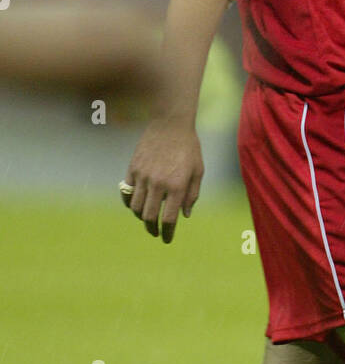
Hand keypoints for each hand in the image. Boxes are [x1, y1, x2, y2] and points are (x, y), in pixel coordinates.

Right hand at [121, 119, 203, 241]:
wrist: (171, 123)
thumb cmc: (189, 147)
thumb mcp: (198, 171)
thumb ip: (192, 195)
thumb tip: (184, 215)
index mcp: (176, 186)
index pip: (168, 219)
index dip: (167, 233)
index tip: (166, 239)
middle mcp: (158, 183)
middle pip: (149, 217)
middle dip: (152, 229)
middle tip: (155, 232)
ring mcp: (143, 176)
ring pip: (135, 207)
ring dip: (140, 217)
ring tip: (146, 219)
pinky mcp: (133, 168)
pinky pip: (127, 192)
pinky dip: (129, 202)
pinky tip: (135, 205)